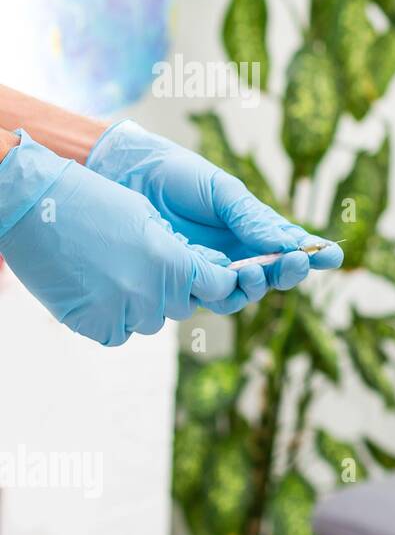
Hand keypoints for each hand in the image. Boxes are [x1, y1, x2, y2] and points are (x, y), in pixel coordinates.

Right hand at [0, 130, 242, 345]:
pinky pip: (119, 333)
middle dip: (175, 291)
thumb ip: (177, 250)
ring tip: (116, 274)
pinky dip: (115, 318)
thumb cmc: (92, 202)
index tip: (214, 279)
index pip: (219, 287)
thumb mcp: (147, 217)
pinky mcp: (93, 324)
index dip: (221, 282)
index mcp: (171, 261)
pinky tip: (97, 291)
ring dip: (143, 305)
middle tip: (149, 269)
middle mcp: (151, 292)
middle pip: (184, 306)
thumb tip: (199, 271)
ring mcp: (121, 311)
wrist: (33, 207)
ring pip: (152, 322)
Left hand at [85, 119, 342, 310]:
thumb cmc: (174, 175)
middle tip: (297, 261)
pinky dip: (223, 288)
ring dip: (259, 286)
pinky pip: (209, 296)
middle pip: (274, 276)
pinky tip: (225, 274)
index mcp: (252, 228)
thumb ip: (252, 217)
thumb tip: (288, 242)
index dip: (314, 255)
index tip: (335, 257)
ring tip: (258, 271)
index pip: (289, 246)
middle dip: (290, 272)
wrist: (124, 175)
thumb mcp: (221, 190)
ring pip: (245, 293)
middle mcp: (236, 254)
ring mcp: (210, 270)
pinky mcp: (183, 282)